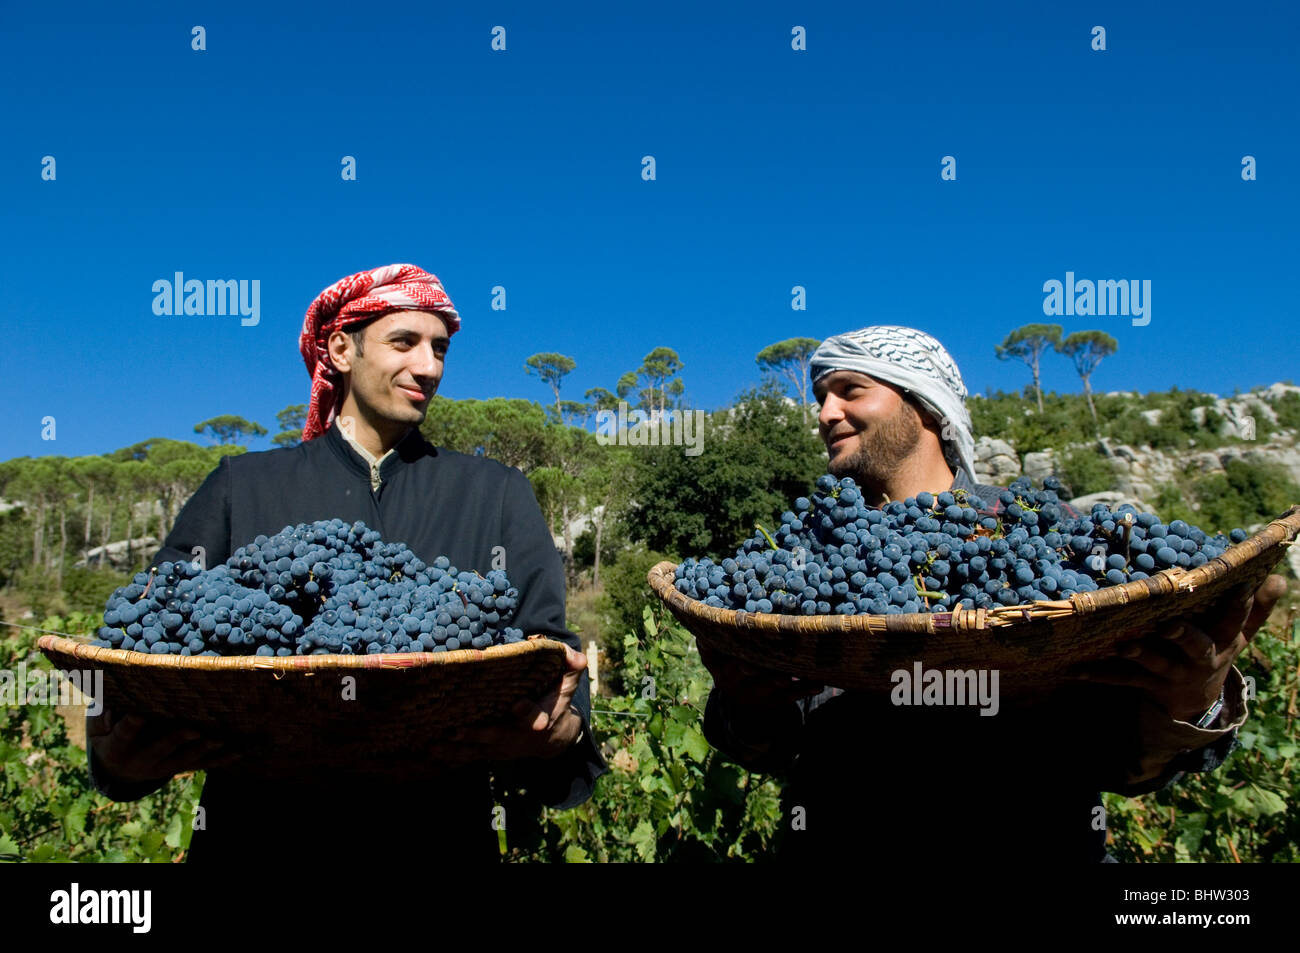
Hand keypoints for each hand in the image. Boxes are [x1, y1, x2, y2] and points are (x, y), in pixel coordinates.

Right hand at [87, 707, 241, 784]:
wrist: (119, 768)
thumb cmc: (109, 735)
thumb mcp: (97, 729)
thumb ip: (103, 717)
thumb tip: (112, 712)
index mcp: (117, 748)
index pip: (124, 735)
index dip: (131, 725)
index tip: (139, 714)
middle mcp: (141, 761)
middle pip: (159, 750)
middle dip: (176, 740)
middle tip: (192, 730)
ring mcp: (162, 768)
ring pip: (184, 760)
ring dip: (202, 750)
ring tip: (219, 739)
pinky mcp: (179, 769)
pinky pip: (201, 765)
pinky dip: (220, 759)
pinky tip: (239, 752)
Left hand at [432, 644, 588, 762]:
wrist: (552, 738)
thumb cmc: (556, 701)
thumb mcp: (568, 682)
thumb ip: (571, 666)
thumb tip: (577, 656)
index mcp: (539, 716)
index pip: (536, 715)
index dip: (529, 712)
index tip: (518, 706)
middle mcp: (519, 735)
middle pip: (498, 736)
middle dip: (478, 734)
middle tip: (456, 729)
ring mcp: (502, 747)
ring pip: (477, 750)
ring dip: (455, 750)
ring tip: (432, 745)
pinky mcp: (488, 752)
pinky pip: (468, 757)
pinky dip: (449, 757)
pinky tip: (428, 754)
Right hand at [697, 639, 822, 711]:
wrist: (744, 704)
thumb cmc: (733, 664)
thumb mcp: (718, 654)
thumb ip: (716, 635)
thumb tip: (703, 605)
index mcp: (717, 665)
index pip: (712, 654)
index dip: (716, 645)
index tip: (726, 634)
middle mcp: (731, 681)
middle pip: (742, 671)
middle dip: (752, 664)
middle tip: (761, 656)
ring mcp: (753, 694)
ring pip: (769, 685)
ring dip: (783, 677)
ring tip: (799, 670)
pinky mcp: (773, 703)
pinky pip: (791, 697)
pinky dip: (805, 689)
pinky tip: (819, 682)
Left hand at [1068, 574, 1286, 721]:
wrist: (1195, 702)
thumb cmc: (1215, 651)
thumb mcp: (1239, 634)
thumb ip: (1257, 608)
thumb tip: (1282, 578)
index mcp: (1222, 643)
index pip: (1235, 622)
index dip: (1241, 606)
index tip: (1241, 586)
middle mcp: (1198, 659)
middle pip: (1194, 646)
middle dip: (1183, 636)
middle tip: (1169, 625)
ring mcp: (1171, 673)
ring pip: (1154, 663)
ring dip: (1138, 653)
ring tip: (1121, 645)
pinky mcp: (1146, 684)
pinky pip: (1120, 680)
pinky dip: (1098, 674)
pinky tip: (1074, 668)